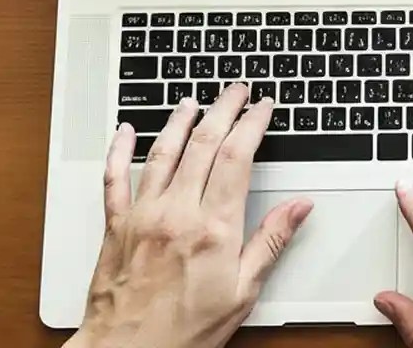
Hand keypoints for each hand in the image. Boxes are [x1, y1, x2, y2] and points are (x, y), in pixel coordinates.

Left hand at [66, 84, 312, 347]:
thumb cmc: (184, 332)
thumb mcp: (244, 292)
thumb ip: (271, 242)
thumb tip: (298, 208)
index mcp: (213, 228)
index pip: (237, 157)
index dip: (253, 124)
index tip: (263, 108)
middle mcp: (176, 213)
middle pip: (203, 143)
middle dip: (223, 109)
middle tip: (236, 90)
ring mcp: (142, 215)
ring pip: (162, 151)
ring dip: (179, 120)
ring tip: (193, 101)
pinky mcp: (115, 226)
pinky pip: (114, 178)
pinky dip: (119, 150)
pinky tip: (125, 131)